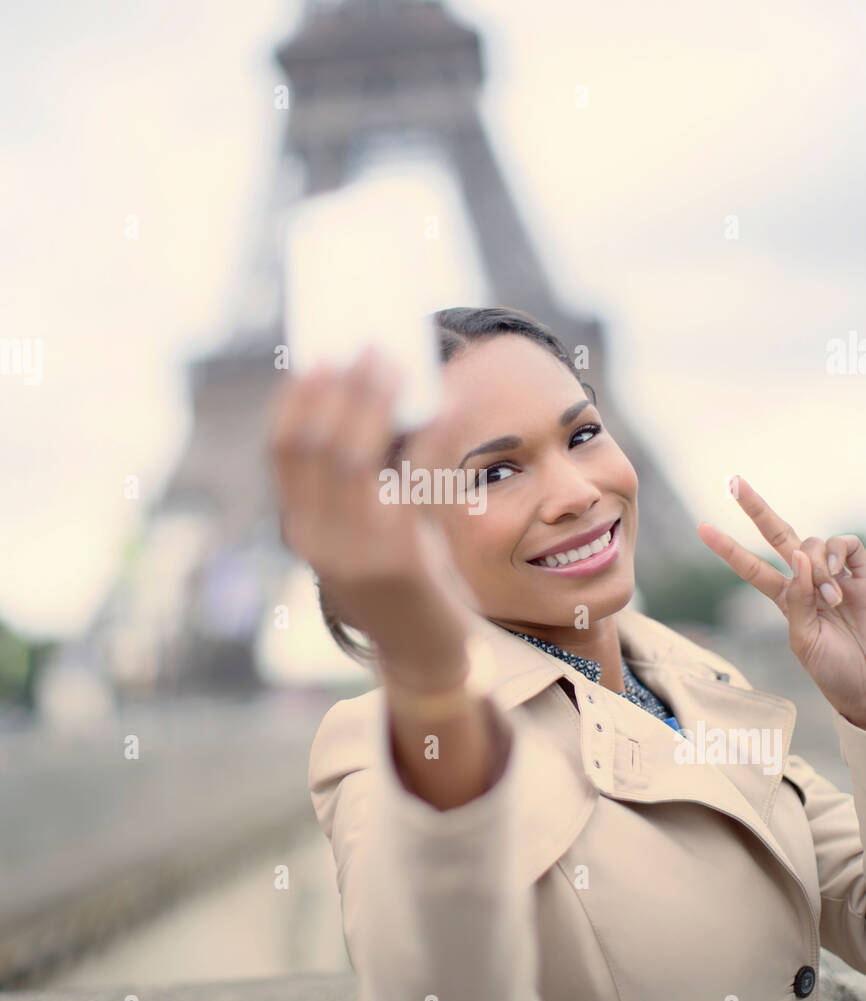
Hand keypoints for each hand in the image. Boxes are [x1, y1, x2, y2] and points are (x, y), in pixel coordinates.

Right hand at [268, 345, 478, 657]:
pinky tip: (448, 404)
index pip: (283, 450)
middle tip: (370, 346)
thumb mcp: (364, 530)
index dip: (299, 398)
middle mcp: (320, 540)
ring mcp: (357, 551)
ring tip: (399, 362)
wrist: (424, 654)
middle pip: (319, 445)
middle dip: (343, 388)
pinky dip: (431, 434)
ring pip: (357, 457)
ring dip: (378, 400)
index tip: (318, 356)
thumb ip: (362, 478)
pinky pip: (415, 480)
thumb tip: (381, 393)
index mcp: (302, 529)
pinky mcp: (402, 559)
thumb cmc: (400, 577)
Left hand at [696, 476, 865, 728]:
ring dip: (817, 566)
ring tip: (831, 598)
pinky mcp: (863, 574)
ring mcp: (835, 574)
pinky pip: (847, 545)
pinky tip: (839, 573)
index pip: (751, 567)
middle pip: (777, 534)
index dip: (728, 548)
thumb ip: (797, 601)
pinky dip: (839, 552)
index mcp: (785, 599)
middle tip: (734, 482)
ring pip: (813, 544)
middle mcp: (806, 580)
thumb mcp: (804, 640)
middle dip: (755, 508)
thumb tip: (797, 558)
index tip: (701, 528)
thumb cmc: (833, 670)